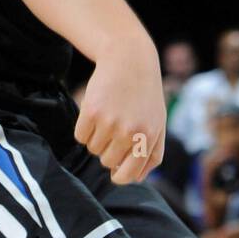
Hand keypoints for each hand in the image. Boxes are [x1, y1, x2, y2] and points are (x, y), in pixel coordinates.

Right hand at [74, 39, 165, 183]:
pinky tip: (96, 111)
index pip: (128, 175)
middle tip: (115, 127)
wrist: (129, 59)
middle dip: (108, 149)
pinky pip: (80, 136)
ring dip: (96, 137)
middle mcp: (129, 133)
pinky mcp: (90, 111)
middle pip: (107, 162)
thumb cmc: (145, 94)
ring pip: (92, 149)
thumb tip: (137, 178)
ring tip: (108, 115)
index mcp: (148, 138)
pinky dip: (84, 128)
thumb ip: (152, 152)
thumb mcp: (158, 122)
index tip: (115, 171)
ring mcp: (109, 122)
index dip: (119, 176)